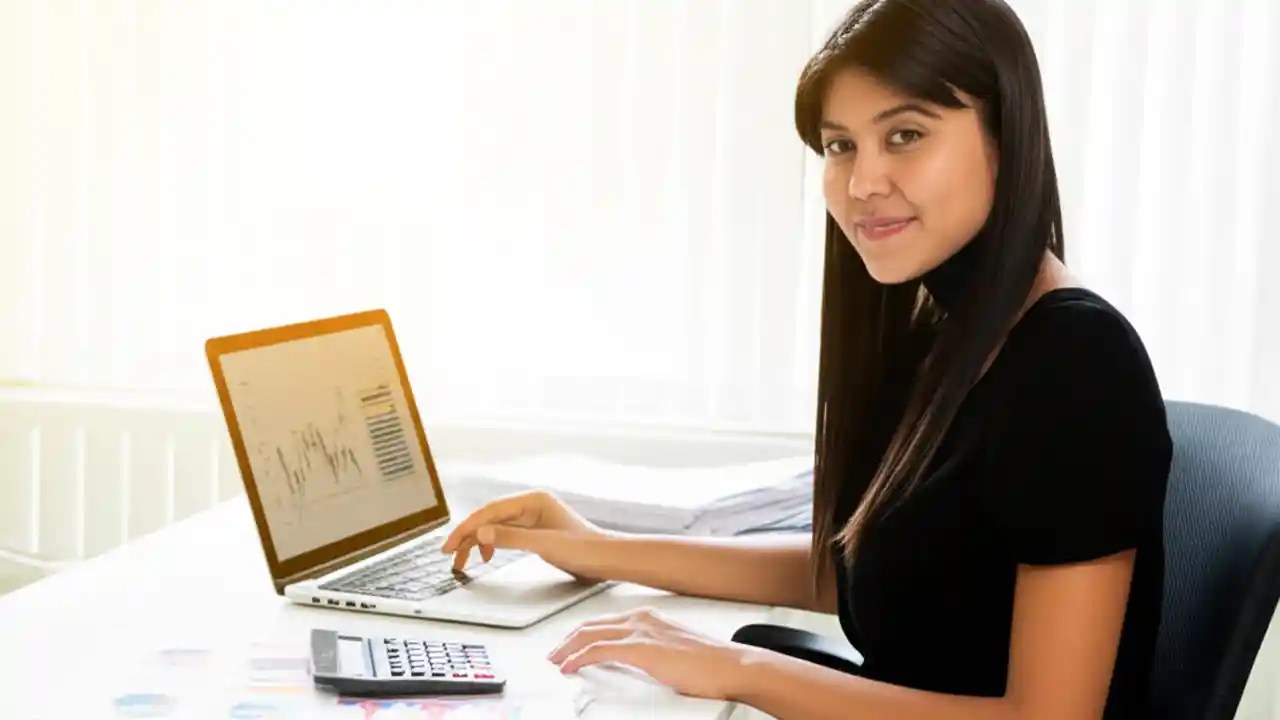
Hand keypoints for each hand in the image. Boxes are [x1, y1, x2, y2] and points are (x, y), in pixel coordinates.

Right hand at [440, 490, 611, 582]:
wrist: (606, 559)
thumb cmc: (583, 549)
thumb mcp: (543, 544)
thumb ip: (511, 538)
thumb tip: (482, 534)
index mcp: (533, 500)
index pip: (490, 511)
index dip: (467, 528)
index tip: (450, 544)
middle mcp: (531, 504)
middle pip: (490, 517)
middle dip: (468, 535)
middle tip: (449, 554)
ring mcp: (533, 516)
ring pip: (496, 527)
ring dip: (478, 541)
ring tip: (463, 560)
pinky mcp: (536, 530)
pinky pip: (506, 533)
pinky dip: (493, 544)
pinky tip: (487, 555)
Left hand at [546, 606, 749, 699]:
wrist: (731, 665)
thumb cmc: (710, 663)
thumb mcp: (673, 652)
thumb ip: (652, 652)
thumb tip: (637, 663)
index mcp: (649, 617)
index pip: (605, 622)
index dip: (582, 634)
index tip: (569, 645)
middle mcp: (641, 618)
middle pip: (591, 625)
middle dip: (568, 639)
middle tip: (554, 653)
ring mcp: (640, 631)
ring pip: (589, 634)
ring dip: (567, 648)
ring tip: (555, 660)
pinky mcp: (640, 648)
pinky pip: (598, 650)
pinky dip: (578, 658)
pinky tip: (570, 667)